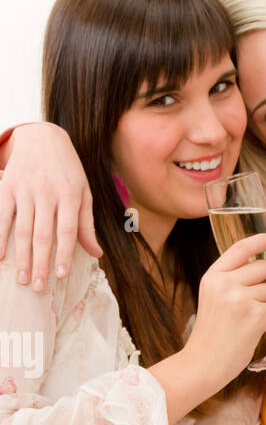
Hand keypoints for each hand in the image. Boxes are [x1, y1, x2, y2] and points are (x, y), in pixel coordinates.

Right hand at [0, 122, 100, 288]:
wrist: (42, 137)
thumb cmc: (68, 171)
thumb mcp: (83, 193)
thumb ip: (86, 224)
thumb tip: (96, 253)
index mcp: (70, 195)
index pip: (67, 230)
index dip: (64, 254)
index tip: (60, 275)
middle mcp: (47, 192)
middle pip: (43, 234)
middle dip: (40, 262)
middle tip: (38, 287)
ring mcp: (25, 189)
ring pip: (23, 229)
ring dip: (22, 256)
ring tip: (23, 279)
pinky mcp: (7, 186)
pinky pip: (2, 215)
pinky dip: (0, 237)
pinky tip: (1, 257)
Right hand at [185, 232, 265, 389]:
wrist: (204, 363)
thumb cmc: (212, 335)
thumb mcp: (214, 298)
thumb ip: (233, 280)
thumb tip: (264, 268)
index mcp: (213, 276)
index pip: (241, 247)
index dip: (262, 240)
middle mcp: (225, 283)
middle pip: (262, 265)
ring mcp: (239, 298)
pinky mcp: (253, 315)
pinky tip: (260, 325)